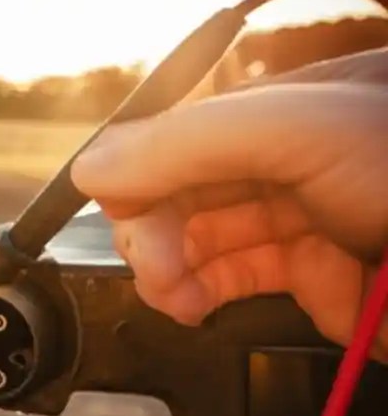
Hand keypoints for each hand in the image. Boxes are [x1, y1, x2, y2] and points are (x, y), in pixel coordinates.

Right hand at [71, 48, 387, 357]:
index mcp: (289, 107)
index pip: (182, 136)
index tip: (123, 212)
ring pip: (206, 244)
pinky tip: (200, 307)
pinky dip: (210, 299)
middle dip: (157, 231)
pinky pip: (243, 287)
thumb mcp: (298, 130)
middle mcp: (294, 161)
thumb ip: (186, 143)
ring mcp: (309, 223)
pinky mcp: (322, 282)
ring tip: (175, 296)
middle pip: (187, 194)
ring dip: (175, 272)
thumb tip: (93, 167)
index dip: (141, 174)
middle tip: (157, 268)